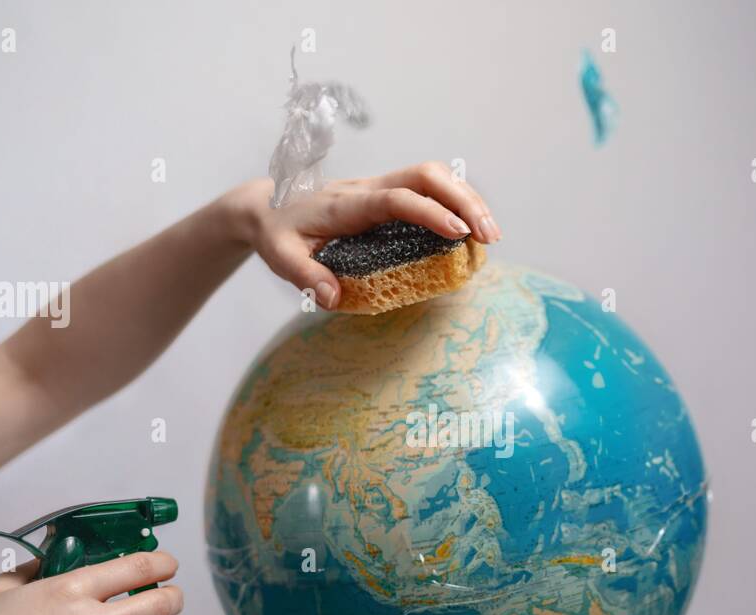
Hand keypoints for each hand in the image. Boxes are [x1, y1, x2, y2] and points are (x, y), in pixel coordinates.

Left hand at [223, 161, 500, 309]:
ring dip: (466, 199)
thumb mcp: (281, 258)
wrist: (265, 206)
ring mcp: (379, 187)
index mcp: (347, 204)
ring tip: (489, 235)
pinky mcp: (386, 194)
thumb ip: (306, 277)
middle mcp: (368, 188)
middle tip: (489, 237)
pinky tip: (471, 230)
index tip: (459, 235)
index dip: (430, 213)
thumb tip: (332, 297)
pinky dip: (456, 202)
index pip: (396, 199)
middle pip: (426, 175)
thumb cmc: (277, 234)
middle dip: (464, 200)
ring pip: (432, 175)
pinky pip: (428, 188)